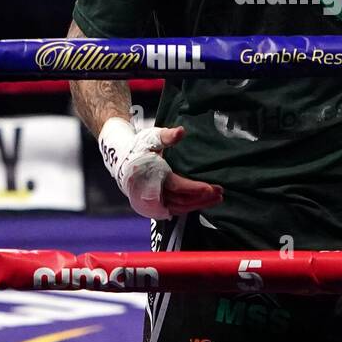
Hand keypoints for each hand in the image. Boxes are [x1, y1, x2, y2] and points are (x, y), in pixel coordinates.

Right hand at [99, 119, 222, 219]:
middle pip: (182, 200)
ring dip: (198, 204)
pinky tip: (202, 202)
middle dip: (202, 198)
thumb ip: (167, 136)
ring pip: (179, 207)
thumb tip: (181, 132)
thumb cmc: (139, 147)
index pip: (177, 186)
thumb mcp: (151, 137)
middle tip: (220, 193)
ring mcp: (152, 202)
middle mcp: (151, 193)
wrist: (121, 159)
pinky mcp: (154, 206)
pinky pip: (175, 209)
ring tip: (217, 198)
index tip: (211, 188)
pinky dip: (189, 207)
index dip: (195, 188)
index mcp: (152, 176)